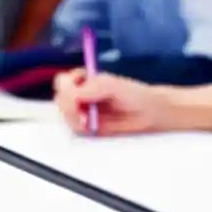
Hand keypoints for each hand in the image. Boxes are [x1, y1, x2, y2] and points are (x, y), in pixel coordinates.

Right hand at [52, 69, 169, 135]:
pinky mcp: (89, 129)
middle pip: (60, 100)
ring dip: (75, 118)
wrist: (151, 113)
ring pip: (65, 116)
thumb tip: (74, 96)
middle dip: (68, 106)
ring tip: (90, 120)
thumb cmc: (136, 95)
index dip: (65, 87)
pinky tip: (93, 126)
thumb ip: (93, 87)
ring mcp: (84, 113)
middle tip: (82, 111)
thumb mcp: (114, 85)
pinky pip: (75, 130)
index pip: (63, 82)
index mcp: (85, 81)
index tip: (75, 95)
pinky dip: (81, 128)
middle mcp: (82, 96)